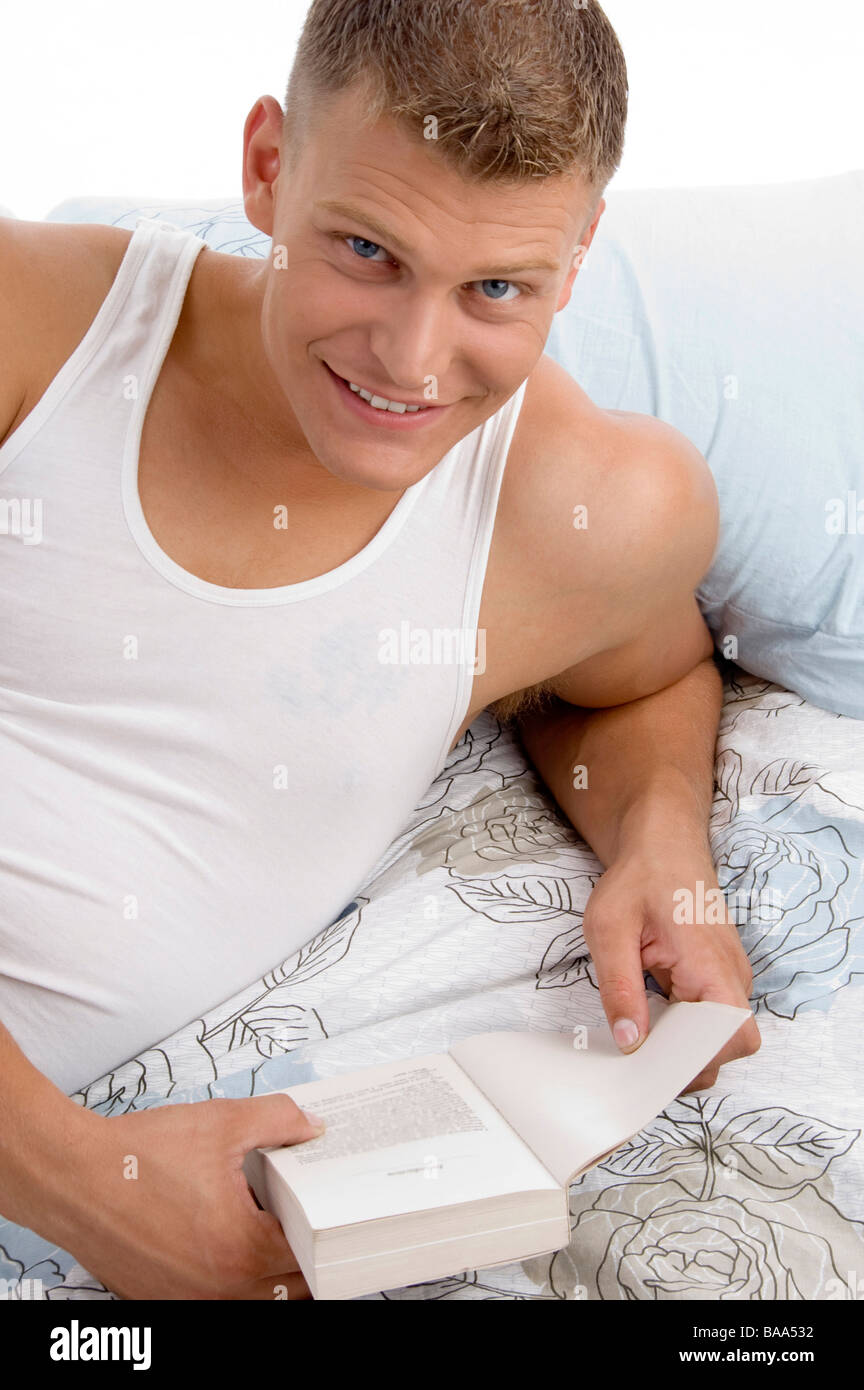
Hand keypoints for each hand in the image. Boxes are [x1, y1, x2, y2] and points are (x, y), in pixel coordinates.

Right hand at [41, 1094, 324, 1298]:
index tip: (326, 1210)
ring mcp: (186, 1300)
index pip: (308, 1256)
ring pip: (251, 1301)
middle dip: (301, 1256)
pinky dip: (225, 1278)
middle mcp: (216, 1289)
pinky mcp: (159, 1299)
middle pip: (287, 1289)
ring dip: (265, 1272)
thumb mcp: (223, 1122)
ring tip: (261, 1227)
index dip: (323, 1230)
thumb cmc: (135, 1158)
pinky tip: (217, 1239)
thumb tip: (310, 1127)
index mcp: (240, 1249)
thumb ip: (279, 1121)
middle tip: (301, 1220)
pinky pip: (210, 1299)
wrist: (71, 1177)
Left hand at [581, 841, 760, 1092]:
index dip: (695, 1059)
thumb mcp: (610, 929)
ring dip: (682, 1047)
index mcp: (712, 965)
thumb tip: (629, 1042)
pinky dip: (682, 1031)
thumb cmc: (638, 879)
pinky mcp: (718, 979)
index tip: (652, 1062)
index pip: (731, 1036)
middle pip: (727, 1048)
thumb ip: (619, 987)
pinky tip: (650, 1017)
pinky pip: (709, 1021)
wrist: (663, 845)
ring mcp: (729, 979)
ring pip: (718, 1039)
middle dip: (685, 1062)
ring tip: (640, 1032)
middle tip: (638, 1054)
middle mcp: (732, 976)